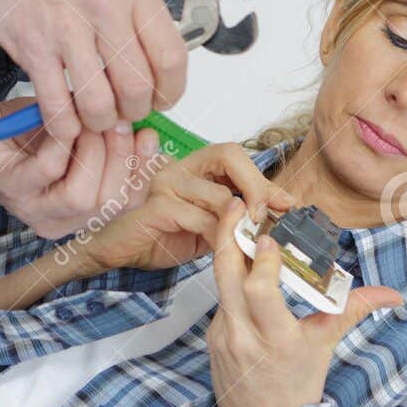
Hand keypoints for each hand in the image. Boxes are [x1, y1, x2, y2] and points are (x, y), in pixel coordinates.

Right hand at [0, 0, 187, 140]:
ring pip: (99, 104)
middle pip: (137, 87)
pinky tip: (68, 121)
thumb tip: (158, 65)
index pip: (170, 57)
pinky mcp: (33, 49)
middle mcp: (103, 9)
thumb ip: (141, 17)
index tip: (163, 99)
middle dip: (135, 111)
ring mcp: (66, 31)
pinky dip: (66, 125)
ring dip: (102, 122)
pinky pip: (57, 105)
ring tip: (98, 116)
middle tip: (127, 110)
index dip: (171, 90)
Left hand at [0, 97, 155, 238]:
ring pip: (83, 196)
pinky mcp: (12, 189)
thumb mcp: (72, 131)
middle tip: (120, 119)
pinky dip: (65, 140)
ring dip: (95, 152)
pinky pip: (50, 170)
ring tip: (92, 119)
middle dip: (122, 158)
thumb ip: (104, 134)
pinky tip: (65, 118)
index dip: (143, 171)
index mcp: (77, 210)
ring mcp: (33, 209)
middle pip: (109, 204)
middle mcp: (57, 219)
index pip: (125, 203)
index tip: (150, 133)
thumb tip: (143, 119)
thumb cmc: (17, 133)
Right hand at [78, 142, 296, 271]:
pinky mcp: (156, 207)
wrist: (121, 252)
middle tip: (266, 218)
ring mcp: (165, 184)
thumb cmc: (164, 235)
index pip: (234, 154)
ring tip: (241, 242)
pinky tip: (217, 248)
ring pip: (219, 195)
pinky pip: (199, 218)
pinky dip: (215, 236)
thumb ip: (239, 212)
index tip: (286, 203)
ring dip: (236, 224)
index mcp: (194, 167)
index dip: (262, 178)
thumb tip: (281, 209)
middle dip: (256, 187)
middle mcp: (179, 167)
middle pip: (228, 155)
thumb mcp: (211, 222)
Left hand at [205, 202, 401, 406]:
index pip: (259, 291)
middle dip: (229, 234)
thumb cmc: (294, 393)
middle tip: (237, 203)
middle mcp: (242, 335)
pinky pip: (219, 297)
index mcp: (276, 339)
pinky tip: (239, 256)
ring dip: (227, 248)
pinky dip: (229, 274)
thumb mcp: (325, 350)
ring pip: (218, 282)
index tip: (269, 236)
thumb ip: (352, 313)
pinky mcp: (211, 335)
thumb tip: (391, 293)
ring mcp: (222, 335)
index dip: (262, 260)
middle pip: (226, 274)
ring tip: (237, 218)